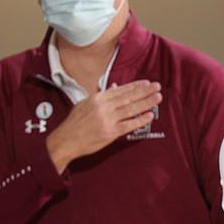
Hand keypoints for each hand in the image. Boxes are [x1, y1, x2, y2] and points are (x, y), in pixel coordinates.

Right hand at [45, 80, 161, 171]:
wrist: (66, 140)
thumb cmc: (75, 123)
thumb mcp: (85, 104)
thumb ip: (102, 96)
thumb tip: (115, 87)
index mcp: (98, 98)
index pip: (121, 90)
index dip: (135, 86)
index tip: (146, 83)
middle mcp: (103, 107)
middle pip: (128, 97)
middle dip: (144, 92)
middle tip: (157, 87)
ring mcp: (107, 119)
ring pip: (131, 109)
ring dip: (146, 103)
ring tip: (157, 98)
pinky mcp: (110, 132)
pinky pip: (129, 125)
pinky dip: (140, 120)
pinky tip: (150, 115)